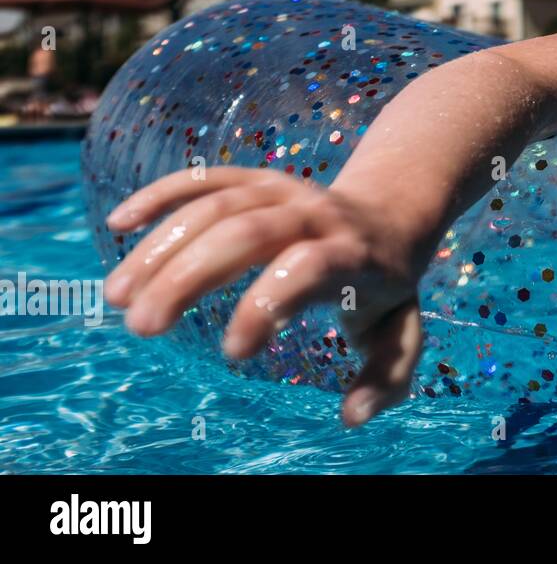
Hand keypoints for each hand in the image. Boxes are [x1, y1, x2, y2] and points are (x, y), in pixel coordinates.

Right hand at [103, 167, 431, 426]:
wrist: (392, 212)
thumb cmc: (385, 286)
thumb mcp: (399, 331)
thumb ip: (385, 377)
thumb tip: (351, 416)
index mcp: (352, 254)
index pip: (306, 268)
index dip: (266, 304)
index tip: (231, 354)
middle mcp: (315, 215)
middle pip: (247, 233)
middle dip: (189, 277)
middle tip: (141, 326)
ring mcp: (284, 191)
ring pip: (217, 206)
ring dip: (162, 247)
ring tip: (117, 296)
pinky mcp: (257, 179)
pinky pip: (206, 179)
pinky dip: (162, 195)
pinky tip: (119, 225)